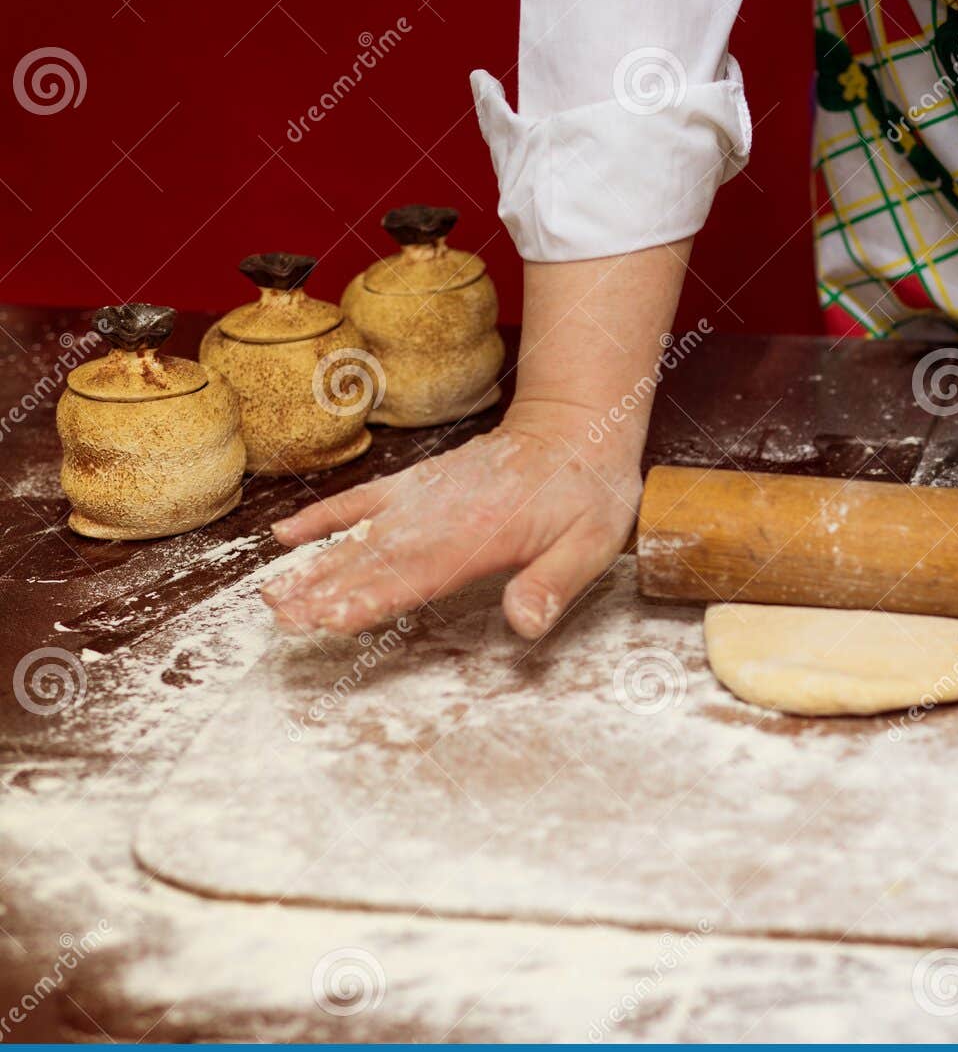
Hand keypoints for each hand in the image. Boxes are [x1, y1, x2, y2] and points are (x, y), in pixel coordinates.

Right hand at [260, 404, 641, 637]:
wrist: (576, 426)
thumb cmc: (588, 492)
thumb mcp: (591, 542)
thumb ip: (554, 582)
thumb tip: (525, 624)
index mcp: (479, 536)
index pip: (416, 575)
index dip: (373, 599)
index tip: (332, 620)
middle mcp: (440, 516)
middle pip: (375, 561)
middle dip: (327, 592)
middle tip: (283, 619)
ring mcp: (423, 497)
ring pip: (359, 537)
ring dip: (316, 567)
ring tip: (272, 596)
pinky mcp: (418, 485)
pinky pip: (363, 500)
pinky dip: (325, 517)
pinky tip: (286, 536)